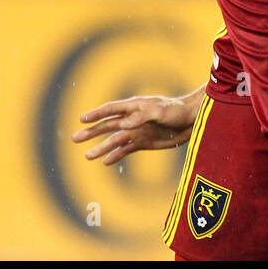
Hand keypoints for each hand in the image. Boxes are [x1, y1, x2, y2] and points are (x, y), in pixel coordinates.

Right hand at [73, 86, 204, 164]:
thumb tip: (122, 124)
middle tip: (75, 138)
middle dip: (92, 132)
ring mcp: (137, 131)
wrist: (192, 121)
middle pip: (108, 125)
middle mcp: (132, 119)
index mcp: (135, 107)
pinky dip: (116, 155)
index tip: (82, 119)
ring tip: (87, 156)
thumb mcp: (160, 111)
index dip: (97, 114)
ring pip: (114, 140)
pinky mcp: (143, 142)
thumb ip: (141, 116)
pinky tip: (105, 161)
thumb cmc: (177, 110)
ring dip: (101, 147)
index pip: (111, 109)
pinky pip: (126, 150)